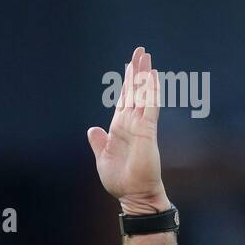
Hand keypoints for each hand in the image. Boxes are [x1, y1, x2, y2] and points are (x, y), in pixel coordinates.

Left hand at [87, 46, 168, 214]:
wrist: (133, 194)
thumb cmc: (120, 180)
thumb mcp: (103, 159)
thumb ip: (99, 143)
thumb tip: (91, 129)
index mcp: (119, 128)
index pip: (124, 99)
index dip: (127, 82)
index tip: (129, 65)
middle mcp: (131, 123)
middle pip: (135, 91)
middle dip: (137, 71)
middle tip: (141, 50)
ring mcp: (141, 125)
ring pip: (143, 94)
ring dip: (144, 75)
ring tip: (146, 56)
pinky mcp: (148, 130)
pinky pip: (150, 106)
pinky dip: (151, 91)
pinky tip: (152, 76)